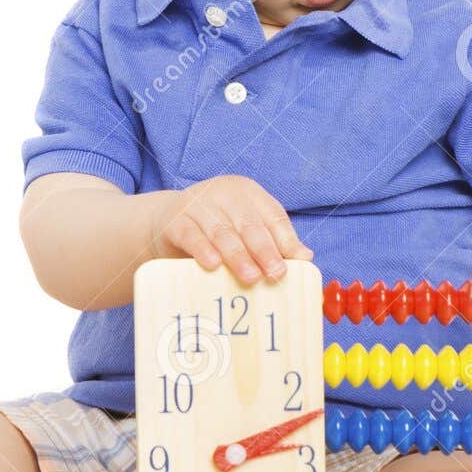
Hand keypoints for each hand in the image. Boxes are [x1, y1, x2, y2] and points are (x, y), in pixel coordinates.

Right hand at [152, 176, 313, 283]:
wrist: (165, 221)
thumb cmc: (214, 229)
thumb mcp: (244, 230)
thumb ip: (274, 241)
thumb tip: (305, 257)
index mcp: (248, 194)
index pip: (272, 216)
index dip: (285, 240)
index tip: (296, 262)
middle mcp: (224, 194)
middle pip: (249, 224)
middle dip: (265, 251)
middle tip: (276, 274)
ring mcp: (198, 205)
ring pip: (222, 232)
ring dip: (237, 256)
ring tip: (251, 278)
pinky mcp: (175, 220)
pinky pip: (191, 235)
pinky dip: (202, 250)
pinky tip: (213, 265)